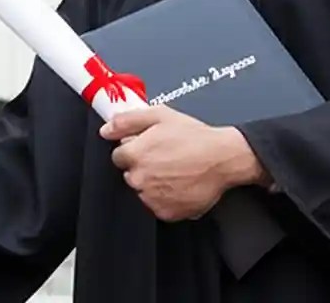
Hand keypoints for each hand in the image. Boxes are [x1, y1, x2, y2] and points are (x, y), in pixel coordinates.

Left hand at [101, 106, 265, 221]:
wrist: (224, 158)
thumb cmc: (195, 137)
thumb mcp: (159, 115)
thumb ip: (127, 121)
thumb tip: (105, 130)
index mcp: (134, 155)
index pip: (118, 157)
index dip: (134, 150)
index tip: (149, 148)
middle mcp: (139, 179)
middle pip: (130, 174)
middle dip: (143, 166)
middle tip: (165, 158)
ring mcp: (152, 198)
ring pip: (143, 191)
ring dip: (153, 183)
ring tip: (175, 171)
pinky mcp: (166, 213)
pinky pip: (157, 206)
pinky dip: (165, 198)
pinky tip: (179, 184)